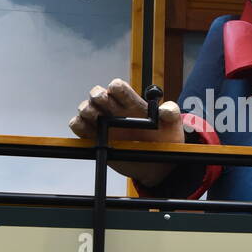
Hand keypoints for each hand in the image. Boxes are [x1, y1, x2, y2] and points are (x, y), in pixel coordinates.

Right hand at [69, 79, 183, 186]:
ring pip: (86, 109)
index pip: (119, 87)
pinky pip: (79, 128)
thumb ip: (171, 113)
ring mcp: (103, 124)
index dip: (115, 87)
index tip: (116, 90)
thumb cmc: (166, 140)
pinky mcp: (95, 138)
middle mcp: (115, 110)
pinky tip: (83, 125)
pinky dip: (77, 125)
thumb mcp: (174, 125)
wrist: (158, 165)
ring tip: (93, 115)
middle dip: (97, 95)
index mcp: (132, 103)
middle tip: (101, 101)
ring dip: (86, 109)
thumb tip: (164, 109)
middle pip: (98, 95)